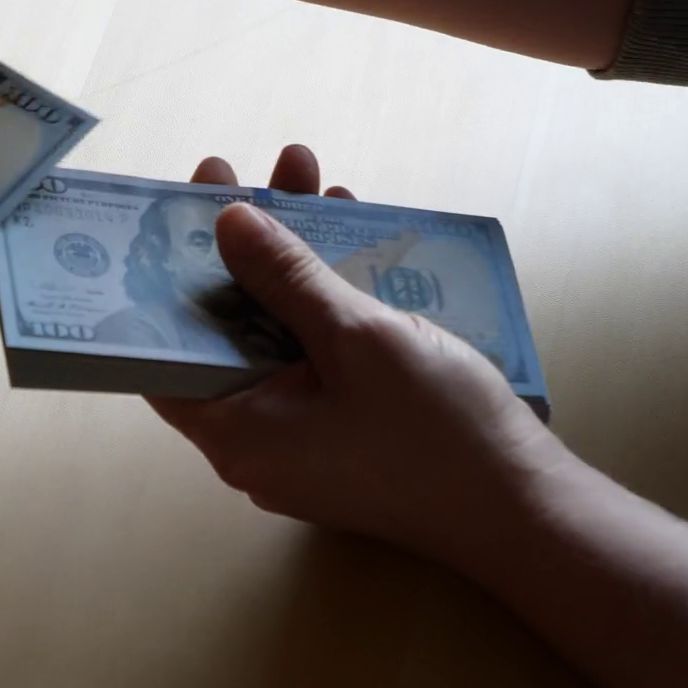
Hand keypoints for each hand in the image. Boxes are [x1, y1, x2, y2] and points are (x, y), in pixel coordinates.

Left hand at [149, 147, 572, 564]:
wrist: (526, 511)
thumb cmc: (438, 431)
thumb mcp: (357, 337)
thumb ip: (285, 277)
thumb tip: (226, 223)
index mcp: (231, 431)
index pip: (161, 347)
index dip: (164, 273)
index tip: (178, 208)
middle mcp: (250, 442)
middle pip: (221, 332)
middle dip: (241, 249)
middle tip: (252, 176)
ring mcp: (295, 441)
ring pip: (273, 338)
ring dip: (292, 264)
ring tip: (312, 182)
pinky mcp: (337, 434)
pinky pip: (312, 358)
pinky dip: (324, 303)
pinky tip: (351, 238)